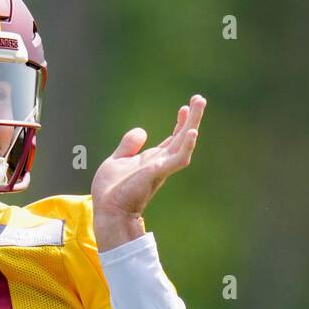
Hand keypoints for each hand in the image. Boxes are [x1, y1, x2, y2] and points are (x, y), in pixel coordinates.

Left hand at [91, 94, 205, 249]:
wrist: (107, 209)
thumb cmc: (111, 191)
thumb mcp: (117, 161)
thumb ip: (128, 146)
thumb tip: (142, 131)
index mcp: (152, 159)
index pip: (172, 139)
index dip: (180, 123)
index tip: (185, 106)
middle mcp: (161, 162)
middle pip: (181, 137)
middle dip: (192, 118)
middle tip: (200, 98)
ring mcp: (161, 167)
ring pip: (183, 143)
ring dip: (192, 123)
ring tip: (199, 104)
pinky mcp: (158, 172)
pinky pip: (177, 158)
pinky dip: (186, 145)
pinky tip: (192, 132)